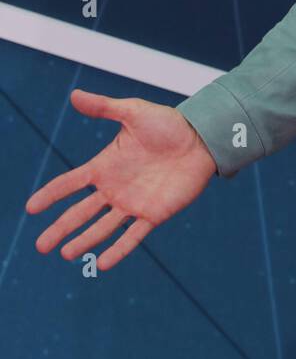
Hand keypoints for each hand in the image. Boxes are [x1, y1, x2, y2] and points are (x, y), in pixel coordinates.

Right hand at [26, 89, 218, 271]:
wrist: (201, 138)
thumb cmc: (168, 124)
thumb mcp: (133, 112)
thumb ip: (104, 108)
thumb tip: (74, 95)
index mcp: (105, 166)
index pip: (70, 183)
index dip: (51, 195)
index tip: (31, 208)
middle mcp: (115, 188)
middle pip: (81, 212)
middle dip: (60, 228)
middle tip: (41, 246)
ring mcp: (134, 203)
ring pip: (103, 227)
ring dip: (85, 241)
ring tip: (66, 254)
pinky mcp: (155, 213)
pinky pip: (133, 236)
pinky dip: (119, 250)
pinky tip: (103, 263)